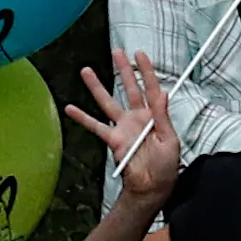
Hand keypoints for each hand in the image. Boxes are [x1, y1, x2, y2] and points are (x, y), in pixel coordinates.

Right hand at [63, 50, 180, 207]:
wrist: (151, 188)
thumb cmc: (165, 167)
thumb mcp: (170, 140)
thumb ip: (163, 117)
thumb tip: (163, 94)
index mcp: (154, 116)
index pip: (151, 88)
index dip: (146, 71)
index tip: (140, 54)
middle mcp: (137, 118)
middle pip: (129, 88)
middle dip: (123, 70)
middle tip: (117, 52)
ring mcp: (123, 127)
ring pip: (108, 102)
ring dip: (97, 86)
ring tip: (86, 71)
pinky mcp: (112, 140)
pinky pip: (95, 126)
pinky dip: (82, 118)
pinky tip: (70, 108)